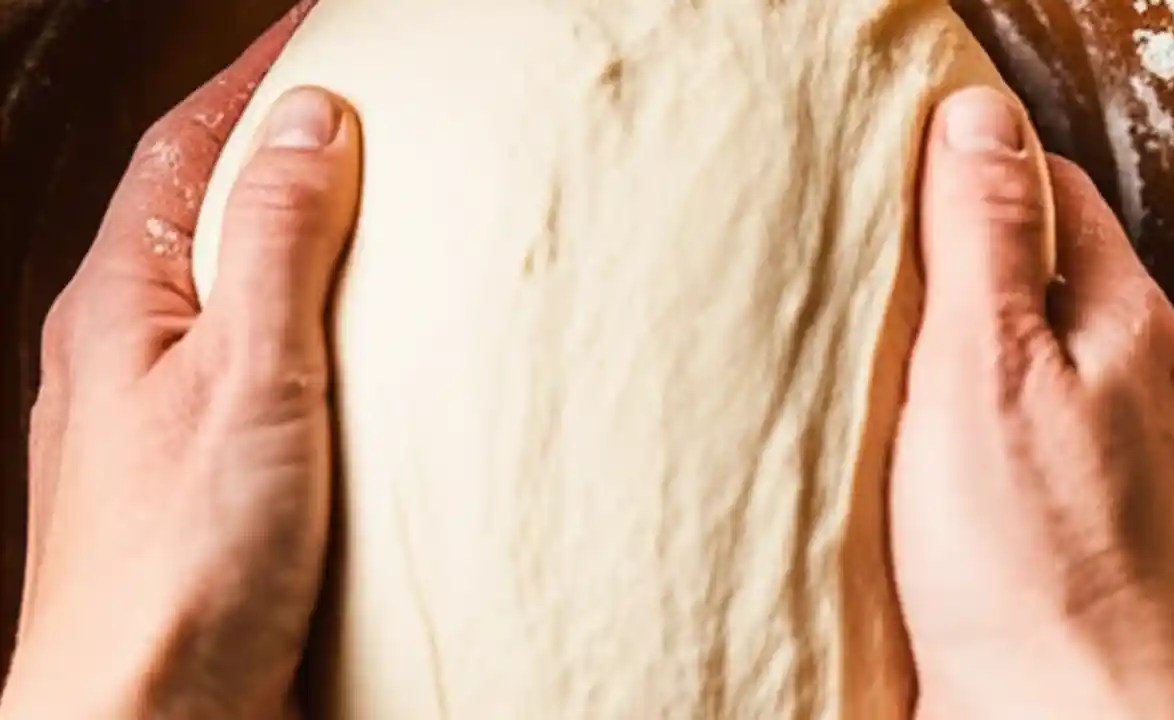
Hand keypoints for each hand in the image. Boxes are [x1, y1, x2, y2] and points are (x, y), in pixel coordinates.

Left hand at [1, 18, 360, 719]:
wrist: (148, 719)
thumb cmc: (181, 564)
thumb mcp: (246, 375)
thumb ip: (279, 244)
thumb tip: (311, 120)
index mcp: (123, 304)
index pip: (189, 147)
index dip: (253, 77)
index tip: (317, 24)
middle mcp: (131, 350)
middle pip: (205, 209)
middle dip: (275, 144)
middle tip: (360, 103)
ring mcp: (168, 416)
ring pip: (235, 290)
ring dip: (297, 235)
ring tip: (372, 204)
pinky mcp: (214, 476)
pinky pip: (262, 365)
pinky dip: (313, 325)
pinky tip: (360, 346)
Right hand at [892, 87, 1173, 717]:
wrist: (1050, 716)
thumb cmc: (1027, 554)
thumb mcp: (990, 362)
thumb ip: (986, 237)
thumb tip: (977, 118)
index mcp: (1120, 324)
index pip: (1050, 191)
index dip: (969, 170)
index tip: (891, 177)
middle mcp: (1122, 383)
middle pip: (1032, 275)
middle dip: (949, 259)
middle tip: (862, 263)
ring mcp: (1093, 454)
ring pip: (1012, 359)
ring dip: (943, 347)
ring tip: (866, 352)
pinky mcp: (1051, 517)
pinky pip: (996, 432)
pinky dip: (945, 420)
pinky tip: (897, 445)